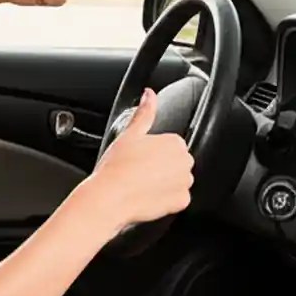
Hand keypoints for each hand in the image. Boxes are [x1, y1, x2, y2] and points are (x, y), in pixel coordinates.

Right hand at [76, 89, 193, 237]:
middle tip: (140, 173)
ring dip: (166, 184)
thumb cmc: (116, 166)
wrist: (110, 197)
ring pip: (178, 181)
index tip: (141, 160)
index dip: (154, 154)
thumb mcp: (129, 134)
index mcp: (175, 142)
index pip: (171, 146)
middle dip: (163, 168)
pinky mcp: (181, 201)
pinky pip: (178, 199)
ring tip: (143, 185)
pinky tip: (149, 197)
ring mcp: (185, 182)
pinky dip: (166, 200)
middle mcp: (185, 161)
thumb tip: (149, 94)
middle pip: (177, 164)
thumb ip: (144, 112)